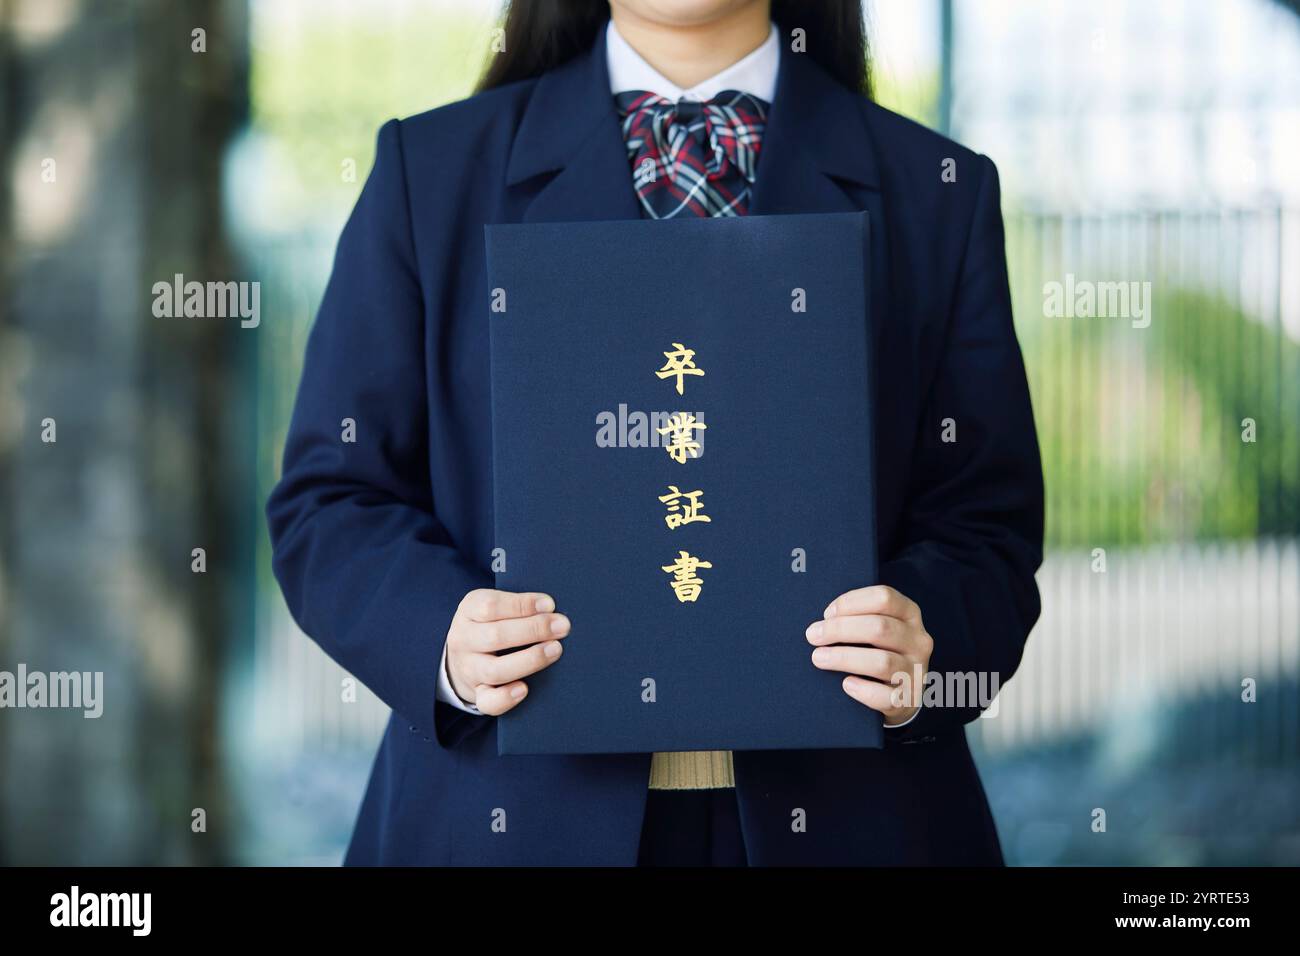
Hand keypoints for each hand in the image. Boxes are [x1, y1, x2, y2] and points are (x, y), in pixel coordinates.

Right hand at [446, 589, 569, 715]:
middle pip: (496, 636)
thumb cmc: (490, 624)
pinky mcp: (476, 693)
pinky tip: (525, 689)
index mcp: (469, 611)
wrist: (463, 657)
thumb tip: (552, 608)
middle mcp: (464, 640)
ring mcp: (469, 669)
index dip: (522, 605)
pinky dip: (506, 698)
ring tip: (555, 650)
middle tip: (563, 626)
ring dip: (530, 660)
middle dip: (534, 630)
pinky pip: (488, 701)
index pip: (491, 606)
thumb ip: (518, 605)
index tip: (549, 604)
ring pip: (495, 670)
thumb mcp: (495, 606)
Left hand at [805, 585, 932, 726]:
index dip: (850, 603)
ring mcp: (916, 671)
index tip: (827, 614)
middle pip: (879, 627)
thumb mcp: (879, 627)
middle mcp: (918, 641)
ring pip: (882, 662)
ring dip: (844, 658)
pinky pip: (885, 697)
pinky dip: (863, 691)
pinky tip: (846, 685)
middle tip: (813, 635)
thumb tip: (823, 621)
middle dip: (840, 629)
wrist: (902, 694)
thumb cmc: (879, 650)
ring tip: (819, 658)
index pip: (883, 598)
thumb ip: (859, 617)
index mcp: (910, 614)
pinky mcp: (908, 699)